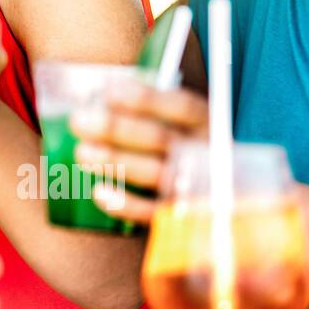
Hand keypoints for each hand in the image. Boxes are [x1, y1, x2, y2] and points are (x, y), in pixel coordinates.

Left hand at [71, 82, 208, 223]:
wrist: (230, 196)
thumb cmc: (188, 146)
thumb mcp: (182, 122)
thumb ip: (153, 110)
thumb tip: (102, 97)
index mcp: (208, 124)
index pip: (181, 107)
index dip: (145, 99)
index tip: (108, 92)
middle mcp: (207, 153)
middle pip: (160, 138)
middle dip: (116, 128)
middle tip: (78, 121)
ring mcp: (198, 187)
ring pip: (155, 173)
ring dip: (114, 162)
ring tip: (82, 152)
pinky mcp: (184, 217)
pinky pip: (154, 213)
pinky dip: (125, 205)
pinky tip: (99, 192)